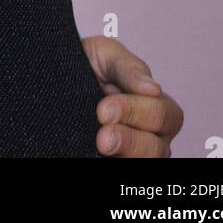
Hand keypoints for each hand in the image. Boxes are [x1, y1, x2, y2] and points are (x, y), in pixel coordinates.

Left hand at [81, 35, 183, 156]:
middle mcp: (152, 133)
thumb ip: (129, 68)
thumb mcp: (105, 54)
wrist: (57, 77)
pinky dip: (115, 160)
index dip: (135, 112)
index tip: (103, 110)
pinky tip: (98, 153)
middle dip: (130, 139)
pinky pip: (124, 168)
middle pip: (158, 147)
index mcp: (155, 103)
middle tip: (103, 135)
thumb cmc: (88, 63)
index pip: (164, 116)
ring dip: (125, 153)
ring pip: (146, 162)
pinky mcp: (115, 159)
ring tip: (100, 145)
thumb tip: (154, 88)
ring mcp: (134, 151)